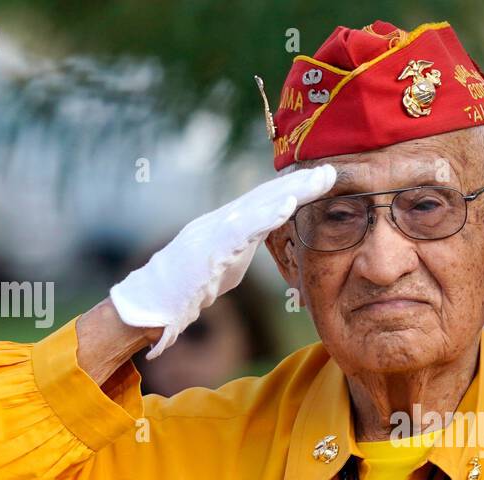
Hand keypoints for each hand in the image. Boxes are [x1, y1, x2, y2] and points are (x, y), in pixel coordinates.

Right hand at [109, 165, 336, 357]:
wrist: (152, 304)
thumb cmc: (186, 288)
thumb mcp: (224, 264)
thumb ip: (243, 248)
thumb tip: (261, 240)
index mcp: (227, 226)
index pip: (266, 202)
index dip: (294, 189)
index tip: (323, 179)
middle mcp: (222, 221)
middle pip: (266, 196)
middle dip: (300, 182)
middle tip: (331, 171)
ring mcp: (214, 231)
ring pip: (258, 205)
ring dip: (291, 192)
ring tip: (318, 181)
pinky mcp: (209, 248)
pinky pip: (242, 229)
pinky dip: (267, 216)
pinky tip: (289, 206)